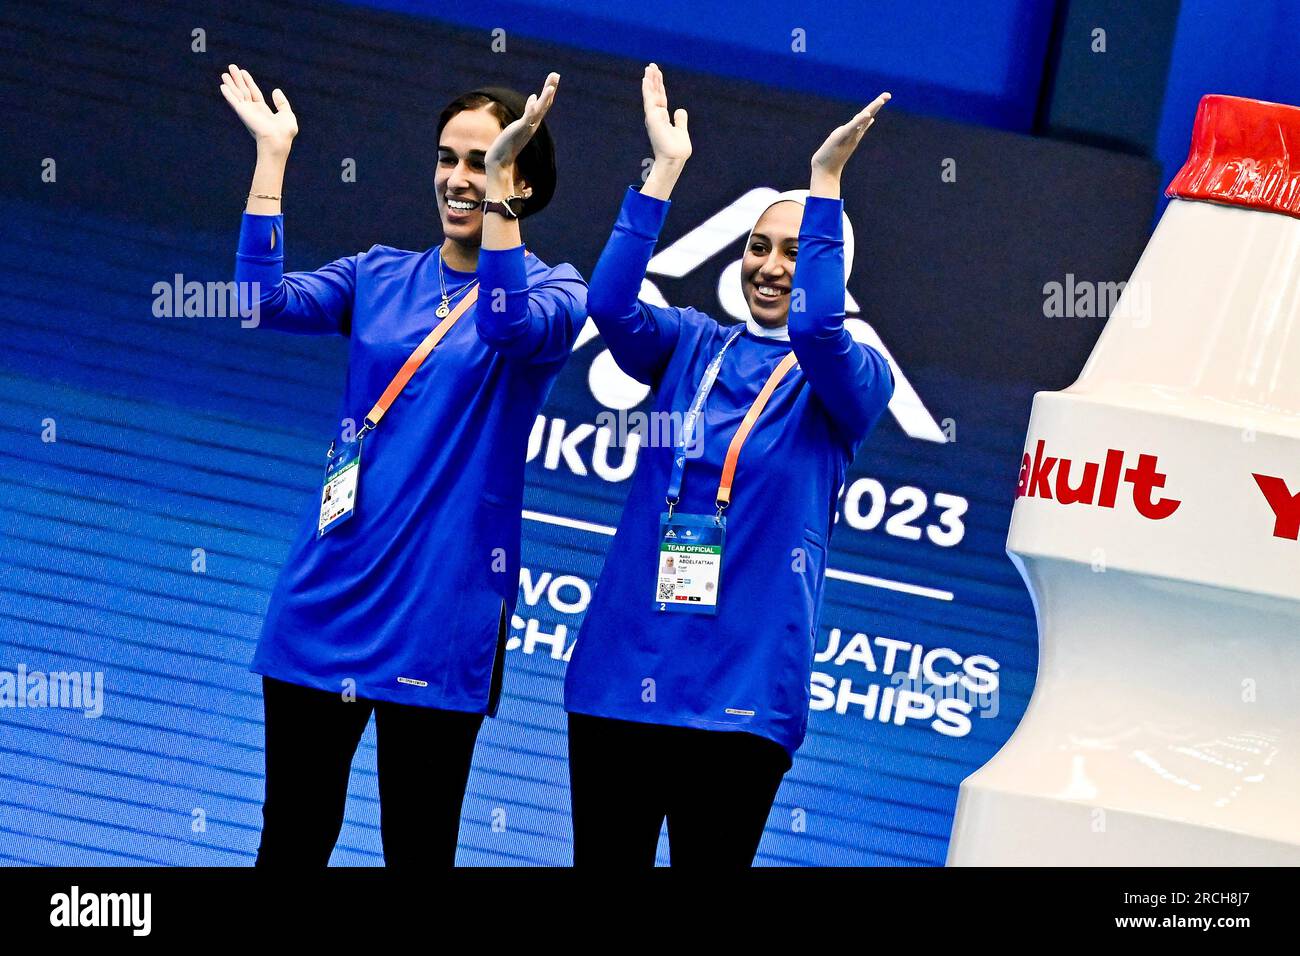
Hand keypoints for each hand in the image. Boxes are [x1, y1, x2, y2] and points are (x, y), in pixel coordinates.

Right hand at [221, 64, 296, 153]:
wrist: (277, 140)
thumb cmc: (284, 132)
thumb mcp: (287, 114)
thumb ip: (282, 103)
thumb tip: (276, 90)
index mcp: (263, 111)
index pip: (254, 93)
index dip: (249, 82)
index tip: (243, 72)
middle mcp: (253, 111)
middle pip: (244, 91)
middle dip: (238, 79)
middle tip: (231, 67)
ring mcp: (247, 112)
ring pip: (237, 94)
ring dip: (230, 83)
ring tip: (224, 73)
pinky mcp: (242, 113)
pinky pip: (234, 101)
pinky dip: (228, 94)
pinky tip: (222, 86)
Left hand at [484, 72, 558, 190]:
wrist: (501, 160)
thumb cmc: (508, 143)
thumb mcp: (519, 123)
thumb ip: (528, 111)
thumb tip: (532, 97)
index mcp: (533, 122)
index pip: (544, 104)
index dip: (548, 92)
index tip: (553, 79)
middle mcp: (533, 123)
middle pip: (545, 104)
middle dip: (550, 89)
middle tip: (556, 74)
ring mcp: (528, 126)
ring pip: (540, 109)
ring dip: (546, 96)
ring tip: (552, 83)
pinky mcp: (521, 128)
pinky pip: (529, 116)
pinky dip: (533, 107)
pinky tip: (535, 97)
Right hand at [642, 63, 689, 164]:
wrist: (675, 158)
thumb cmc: (678, 149)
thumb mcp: (681, 130)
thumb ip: (680, 120)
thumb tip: (680, 110)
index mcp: (662, 118)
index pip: (660, 97)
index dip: (659, 85)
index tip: (657, 73)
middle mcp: (656, 115)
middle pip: (655, 93)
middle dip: (653, 79)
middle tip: (651, 65)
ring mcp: (653, 116)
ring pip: (650, 94)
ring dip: (649, 80)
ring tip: (648, 67)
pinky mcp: (652, 118)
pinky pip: (649, 100)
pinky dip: (647, 89)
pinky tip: (646, 79)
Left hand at [811, 91, 889, 179]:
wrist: (824, 170)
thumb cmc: (833, 156)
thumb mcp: (843, 141)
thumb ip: (852, 133)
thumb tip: (864, 124)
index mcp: (854, 133)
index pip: (866, 117)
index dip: (875, 106)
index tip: (886, 96)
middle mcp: (854, 133)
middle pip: (867, 116)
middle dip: (877, 105)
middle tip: (888, 94)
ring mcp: (849, 136)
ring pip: (862, 120)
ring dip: (871, 109)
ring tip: (880, 100)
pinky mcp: (841, 138)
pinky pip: (852, 128)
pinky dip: (859, 121)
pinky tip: (866, 114)